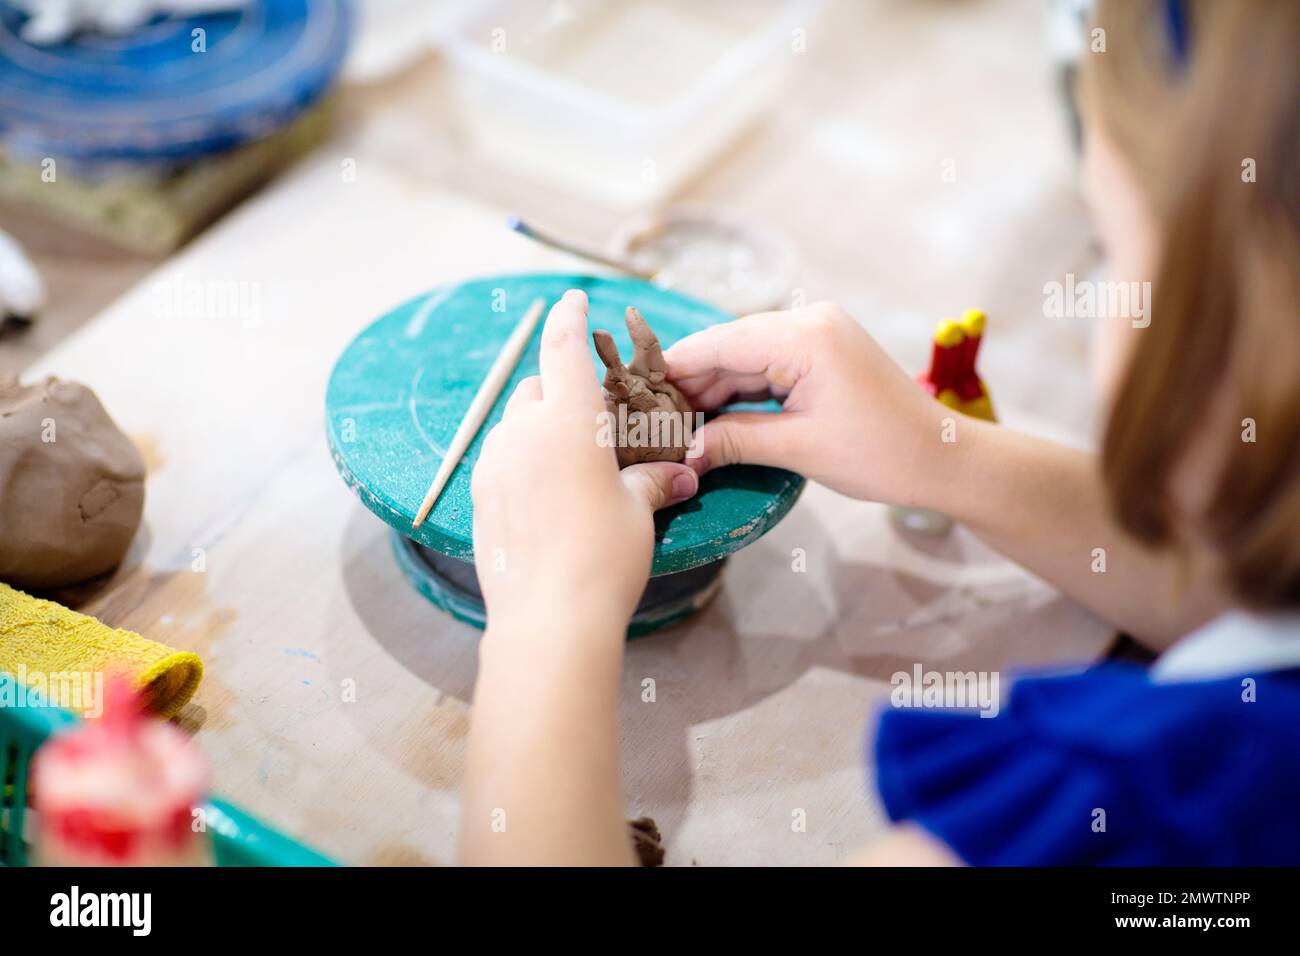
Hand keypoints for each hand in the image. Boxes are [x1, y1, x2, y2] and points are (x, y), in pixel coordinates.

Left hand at [470, 290, 699, 637]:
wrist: (548, 617)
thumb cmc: (603, 556)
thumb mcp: (637, 512)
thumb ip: (652, 480)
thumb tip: (679, 474)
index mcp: (566, 420)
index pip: (564, 348)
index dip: (570, 319)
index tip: (573, 299)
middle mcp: (522, 431)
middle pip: (537, 390)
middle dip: (561, 395)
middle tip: (595, 426)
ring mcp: (494, 464)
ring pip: (516, 427)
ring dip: (541, 431)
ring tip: (574, 469)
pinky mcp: (479, 497)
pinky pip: (503, 461)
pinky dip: (524, 463)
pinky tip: (547, 498)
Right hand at [665, 303, 948, 505]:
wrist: (943, 457)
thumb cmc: (882, 454)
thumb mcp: (799, 449)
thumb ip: (734, 440)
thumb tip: (682, 451)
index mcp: (805, 336)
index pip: (719, 343)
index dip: (673, 368)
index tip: (634, 393)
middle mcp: (809, 321)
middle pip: (729, 347)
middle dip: (689, 383)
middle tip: (649, 418)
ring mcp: (818, 333)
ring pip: (745, 357)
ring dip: (712, 389)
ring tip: (673, 422)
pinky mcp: (822, 351)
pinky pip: (768, 366)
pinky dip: (740, 390)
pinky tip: (711, 415)